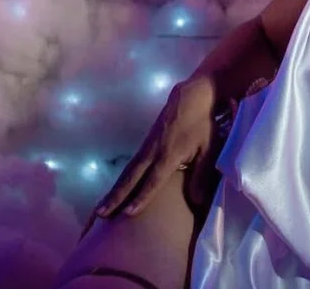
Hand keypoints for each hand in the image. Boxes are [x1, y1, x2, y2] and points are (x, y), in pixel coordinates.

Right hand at [94, 75, 220, 218]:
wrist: (192, 97)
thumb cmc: (202, 124)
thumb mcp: (208, 149)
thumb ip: (201, 176)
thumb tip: (196, 202)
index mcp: (168, 155)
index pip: (152, 181)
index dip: (141, 198)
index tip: (128, 213)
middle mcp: (152, 152)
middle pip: (131, 178)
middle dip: (116, 197)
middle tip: (101, 214)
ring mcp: (147, 146)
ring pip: (128, 171)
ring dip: (115, 189)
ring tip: (103, 206)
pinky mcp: (146, 142)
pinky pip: (132, 164)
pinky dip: (122, 179)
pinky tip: (118, 189)